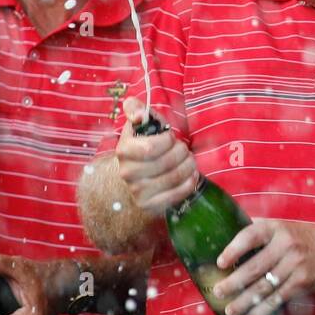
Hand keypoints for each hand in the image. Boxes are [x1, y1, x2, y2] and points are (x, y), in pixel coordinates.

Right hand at [115, 96, 199, 217]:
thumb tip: (137, 114)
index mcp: (124, 150)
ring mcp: (136, 191)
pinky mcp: (148, 205)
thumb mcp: (143, 124)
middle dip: (182, 151)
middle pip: (167, 162)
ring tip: (188, 161)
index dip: (167, 140)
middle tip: (183, 149)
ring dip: (189, 166)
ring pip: (174, 177)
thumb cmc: (148, 143)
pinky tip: (190, 175)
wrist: (142, 174)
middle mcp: (126, 172)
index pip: (151, 148)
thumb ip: (136, 109)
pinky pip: (176, 195)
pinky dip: (189, 183)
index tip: (170, 137)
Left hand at [213, 219, 314, 314]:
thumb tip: (225, 232)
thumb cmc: (301, 238)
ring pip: (264, 287)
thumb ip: (258, 228)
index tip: (220, 263)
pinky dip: (261, 311)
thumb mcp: (282, 226)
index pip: (251, 235)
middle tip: (218, 291)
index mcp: (277, 228)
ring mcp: (296, 264)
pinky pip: (277, 299)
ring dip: (244, 302)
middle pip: (255, 267)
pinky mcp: (302, 282)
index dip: (234, 249)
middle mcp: (287, 244)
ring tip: (229, 310)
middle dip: (234, 282)